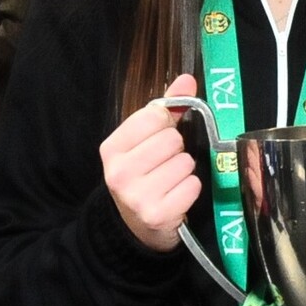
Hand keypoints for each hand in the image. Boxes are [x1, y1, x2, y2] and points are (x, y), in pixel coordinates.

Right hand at [100, 73, 201, 251]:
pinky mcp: (157, 214)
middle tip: (166, 164)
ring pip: (185, 163)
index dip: (166, 125)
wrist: (137, 226)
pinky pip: (193, 185)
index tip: (160, 138)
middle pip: (172, 140)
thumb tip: (187, 79)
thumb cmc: (144, 176)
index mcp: (112, 148)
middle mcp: (119, 171)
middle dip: (177, 150)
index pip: (154, 116)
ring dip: (185, 171)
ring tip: (171, 181)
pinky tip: (177, 196)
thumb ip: (167, 109)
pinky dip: (191, 190)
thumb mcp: (146, 142)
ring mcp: (136, 195)